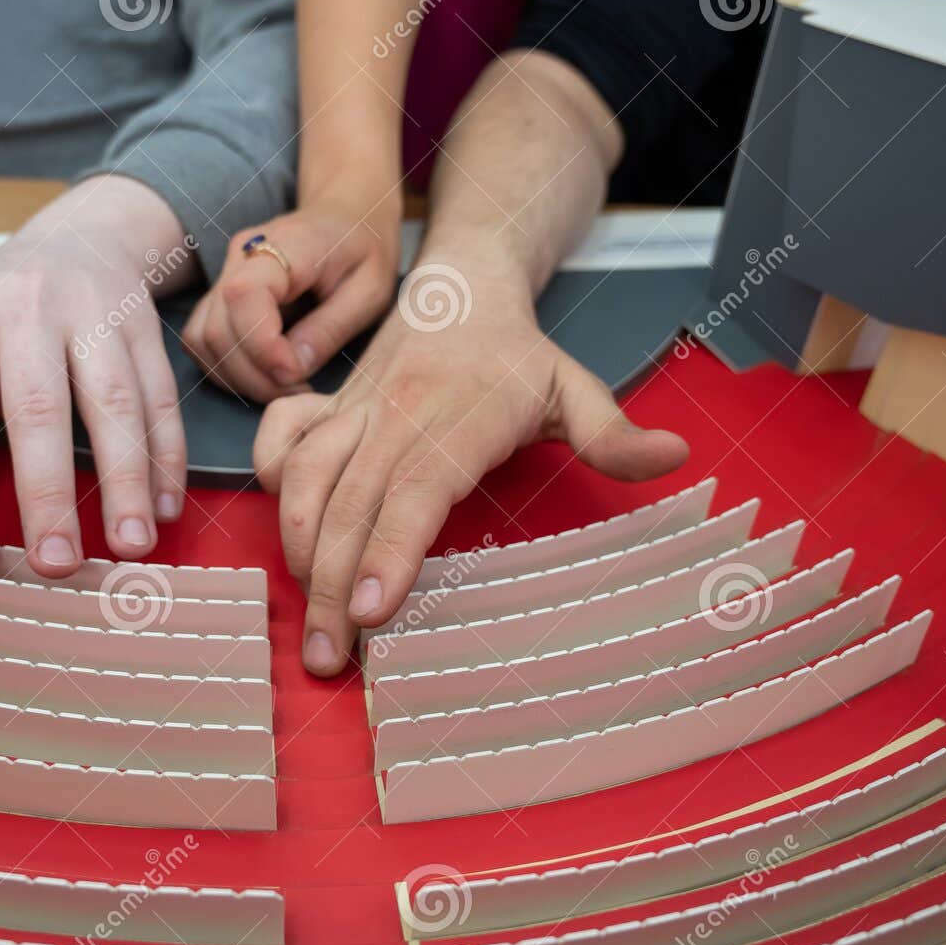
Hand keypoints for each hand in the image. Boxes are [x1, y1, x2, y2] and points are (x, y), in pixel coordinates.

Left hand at [0, 176, 193, 574]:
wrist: (80, 237)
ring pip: (114, 403)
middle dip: (47, 492)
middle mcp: (29, 311)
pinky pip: (160, 396)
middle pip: (39, 409)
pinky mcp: (145, 324)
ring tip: (129, 545)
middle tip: (54, 564)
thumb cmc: (4, 314)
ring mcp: (94, 313)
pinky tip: (165, 507)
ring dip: (126, 480)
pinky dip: (166, 455)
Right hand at [182, 194, 398, 400]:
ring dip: (237, 377)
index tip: (295, 375)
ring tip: (282, 387)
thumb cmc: (366, 248)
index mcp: (287, 244)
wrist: (349, 214)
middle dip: (253, 375)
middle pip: (217, 326)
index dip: (261, 345)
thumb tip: (291, 371)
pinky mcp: (220, 291)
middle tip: (297, 393)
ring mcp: (226, 271)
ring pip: (202, 337)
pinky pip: (203, 337)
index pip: (244, 295)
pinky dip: (226, 367)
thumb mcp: (370, 290)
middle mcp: (243, 254)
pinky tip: (264, 376)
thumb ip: (331, 328)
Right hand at [254, 295, 689, 676]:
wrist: (458, 286)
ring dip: (297, 550)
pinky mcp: (324, 407)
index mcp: (455, 415)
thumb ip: (616, 433)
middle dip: (330, 586)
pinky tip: (285, 534)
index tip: (370, 612)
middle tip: (328, 658)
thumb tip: (674, 456)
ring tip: (309, 620)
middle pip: (348, 504)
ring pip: (303, 478)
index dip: (388, 550)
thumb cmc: (517, 354)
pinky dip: (270, 485)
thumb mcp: (575, 387)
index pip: (414, 491)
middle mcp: (393, 413)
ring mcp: (352, 410)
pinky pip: (280, 442)